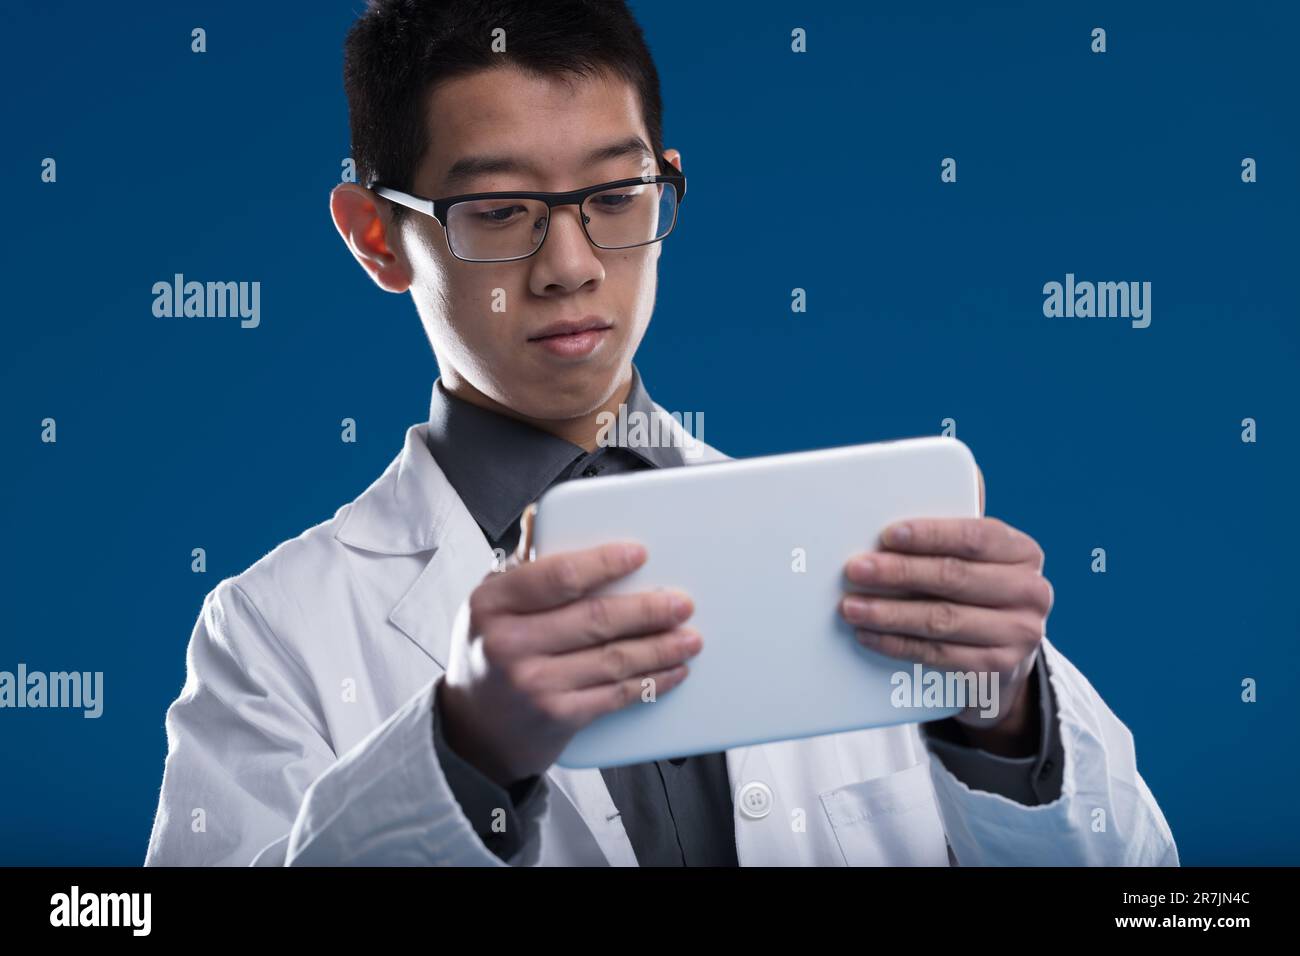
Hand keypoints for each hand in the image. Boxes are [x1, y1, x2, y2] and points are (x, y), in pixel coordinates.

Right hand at [439, 532, 700, 787]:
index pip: (559, 575)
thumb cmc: (488, 655)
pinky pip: (616, 694)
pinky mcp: (557, 716)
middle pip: (596, 617)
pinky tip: (672, 670)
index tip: (639, 554)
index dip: (605, 563)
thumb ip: (526, 571)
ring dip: (660, 647)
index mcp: (493, 602)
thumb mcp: (490, 606)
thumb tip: (561, 528)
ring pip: (614, 658)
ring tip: (689, 637)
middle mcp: (509, 642)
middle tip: (681, 602)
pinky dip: (651, 681)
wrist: (473, 731)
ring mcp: (533, 683)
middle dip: (648, 609)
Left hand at [838, 474, 1052, 752]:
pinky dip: (898, 644)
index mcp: (1022, 551)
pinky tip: (869, 634)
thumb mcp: (974, 555)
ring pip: (942, 620)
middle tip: (855, 570)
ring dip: (889, 613)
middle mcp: (1029, 590)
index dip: (930, 534)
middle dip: (898, 573)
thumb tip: (907, 481)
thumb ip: (948, 527)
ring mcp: (1020, 632)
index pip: (974, 536)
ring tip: (851, 607)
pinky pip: (939, 655)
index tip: (888, 534)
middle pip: (954, 578)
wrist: (1006, 649)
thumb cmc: (976, 587)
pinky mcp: (999, 668)